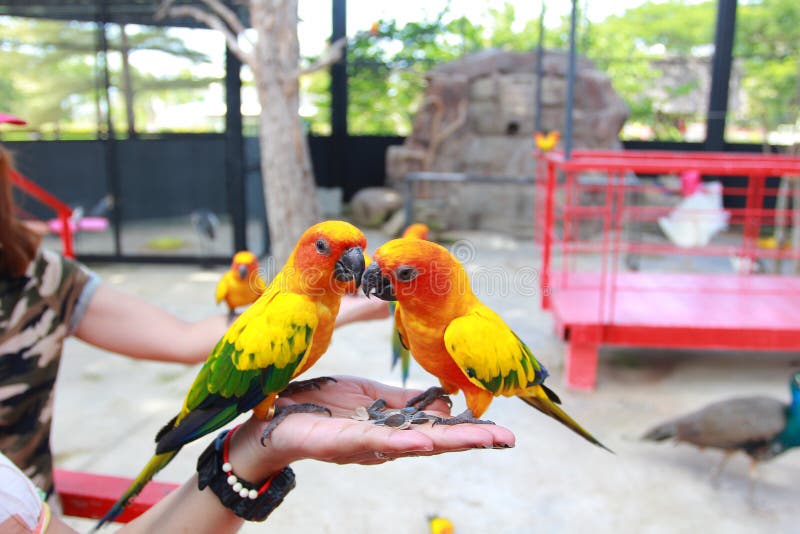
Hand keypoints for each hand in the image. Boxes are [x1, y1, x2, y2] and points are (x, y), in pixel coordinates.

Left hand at [230, 376, 514, 478]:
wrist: (276, 415)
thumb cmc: (324, 405)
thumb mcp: (371, 397)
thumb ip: (405, 402)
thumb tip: (447, 404)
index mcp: (393, 427)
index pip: (439, 429)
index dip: (471, 431)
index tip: (504, 432)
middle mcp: (384, 442)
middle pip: (433, 442)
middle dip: (470, 441)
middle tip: (507, 440)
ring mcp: (363, 445)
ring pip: (410, 445)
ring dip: (446, 444)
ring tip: (480, 440)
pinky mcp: (338, 443)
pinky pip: (371, 442)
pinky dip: (398, 443)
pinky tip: (422, 442)